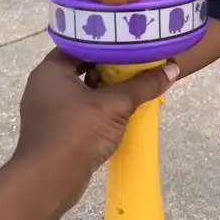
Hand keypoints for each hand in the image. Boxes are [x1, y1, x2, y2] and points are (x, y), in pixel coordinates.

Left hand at [14, 49, 179, 204]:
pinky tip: (123, 107)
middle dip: (111, 65)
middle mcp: (46, 85)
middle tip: (139, 57)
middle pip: (83, 65)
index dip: (106, 39)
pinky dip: (100, 105)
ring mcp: (48, 108)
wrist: (48, 182)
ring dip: (108, 87)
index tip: (130, 37)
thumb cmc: (77, 133)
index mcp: (52, 70)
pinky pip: (81, 108)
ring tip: (136, 80)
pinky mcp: (56, 128)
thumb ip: (143, 85)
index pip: (81, 43)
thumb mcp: (115, 105)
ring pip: (83, 88)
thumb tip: (173, 68)